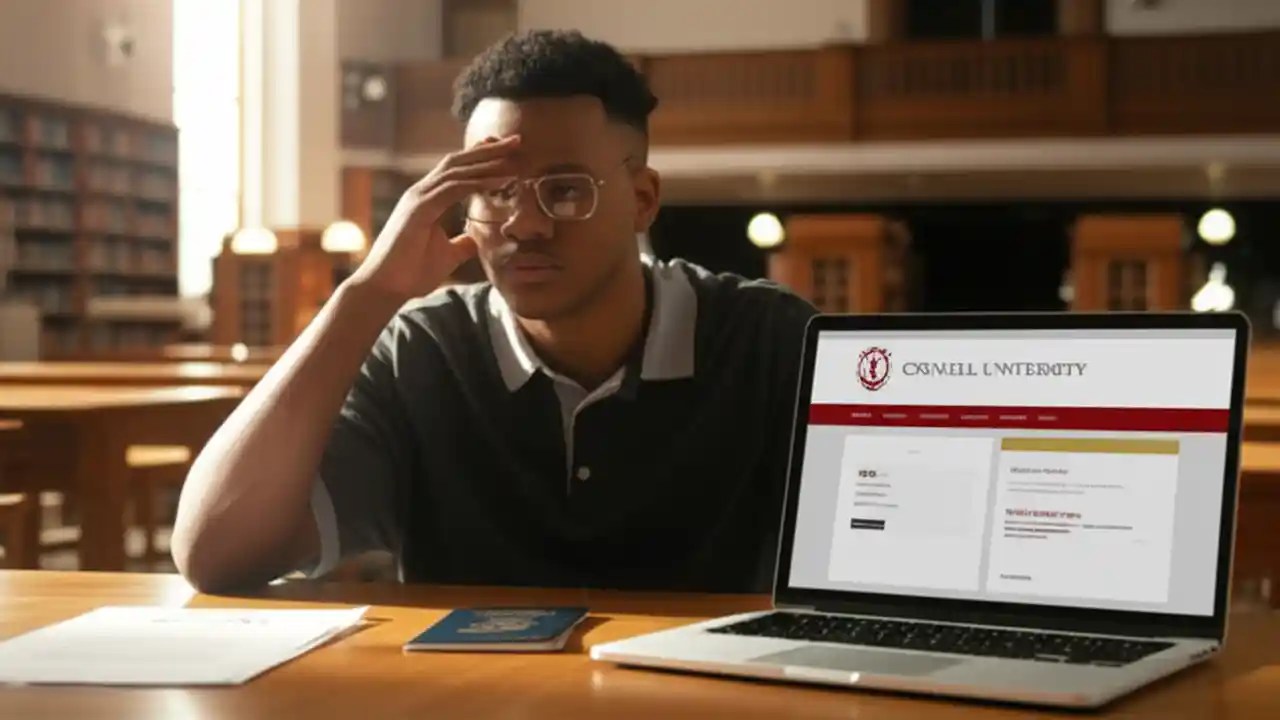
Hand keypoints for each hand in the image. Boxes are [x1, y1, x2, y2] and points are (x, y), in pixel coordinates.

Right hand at [347, 135, 519, 303]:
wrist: (385, 288)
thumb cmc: (410, 273)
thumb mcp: (446, 255)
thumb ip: (460, 244)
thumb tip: (475, 240)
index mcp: (426, 199)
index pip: (456, 170)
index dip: (480, 157)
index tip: (506, 150)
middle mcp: (421, 192)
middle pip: (458, 161)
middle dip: (488, 150)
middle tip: (516, 140)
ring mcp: (418, 198)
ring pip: (457, 169)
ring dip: (487, 159)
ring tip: (513, 153)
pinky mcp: (419, 209)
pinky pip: (454, 188)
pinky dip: (479, 181)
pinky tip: (501, 178)